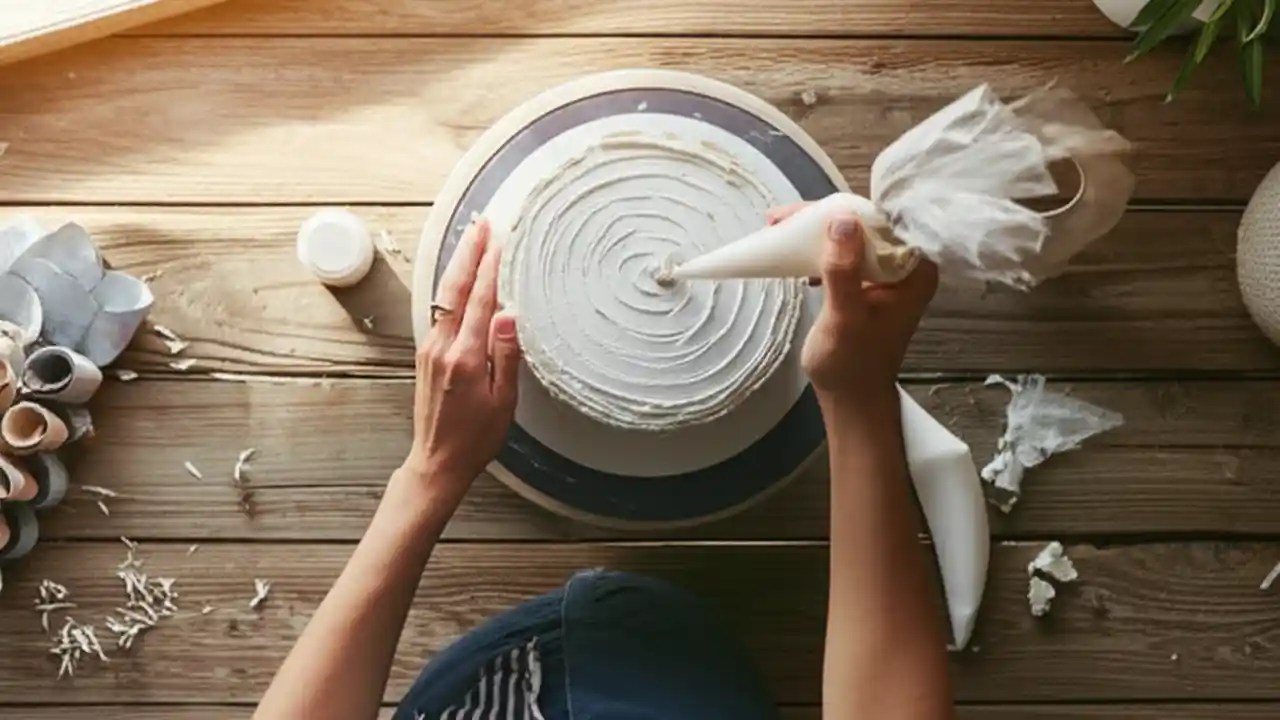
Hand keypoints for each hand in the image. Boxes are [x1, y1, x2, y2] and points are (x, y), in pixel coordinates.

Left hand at [400, 218, 520, 498]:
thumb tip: (509, 313)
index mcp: (465, 357)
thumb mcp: (503, 402)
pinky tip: (460, 277)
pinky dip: (452, 287)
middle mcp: (442, 347)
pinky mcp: (426, 354)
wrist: (437, 461)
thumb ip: (505, 354)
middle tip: (482, 224)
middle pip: (455, 288)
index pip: (481, 300)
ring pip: (445, 296)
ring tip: (472, 240)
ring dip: (459, 265)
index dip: (491, 267)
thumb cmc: (475, 438)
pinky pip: (440, 310)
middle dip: (469, 253)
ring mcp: (430, 349)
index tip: (500, 239)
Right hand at [767, 205, 936, 406]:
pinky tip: (796, 252)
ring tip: (779, 229)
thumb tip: (841, 218)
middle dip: (822, 218)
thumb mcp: (844, 317)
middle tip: (778, 219)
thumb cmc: (851, 365)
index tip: (801, 211)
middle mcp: (908, 266)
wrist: (852, 399)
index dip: (843, 209)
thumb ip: (844, 270)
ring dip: (817, 231)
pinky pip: (846, 253)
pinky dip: (820, 249)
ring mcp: (890, 274)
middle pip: (865, 224)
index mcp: (915, 270)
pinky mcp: (871, 283)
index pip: (882, 221)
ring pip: (852, 236)